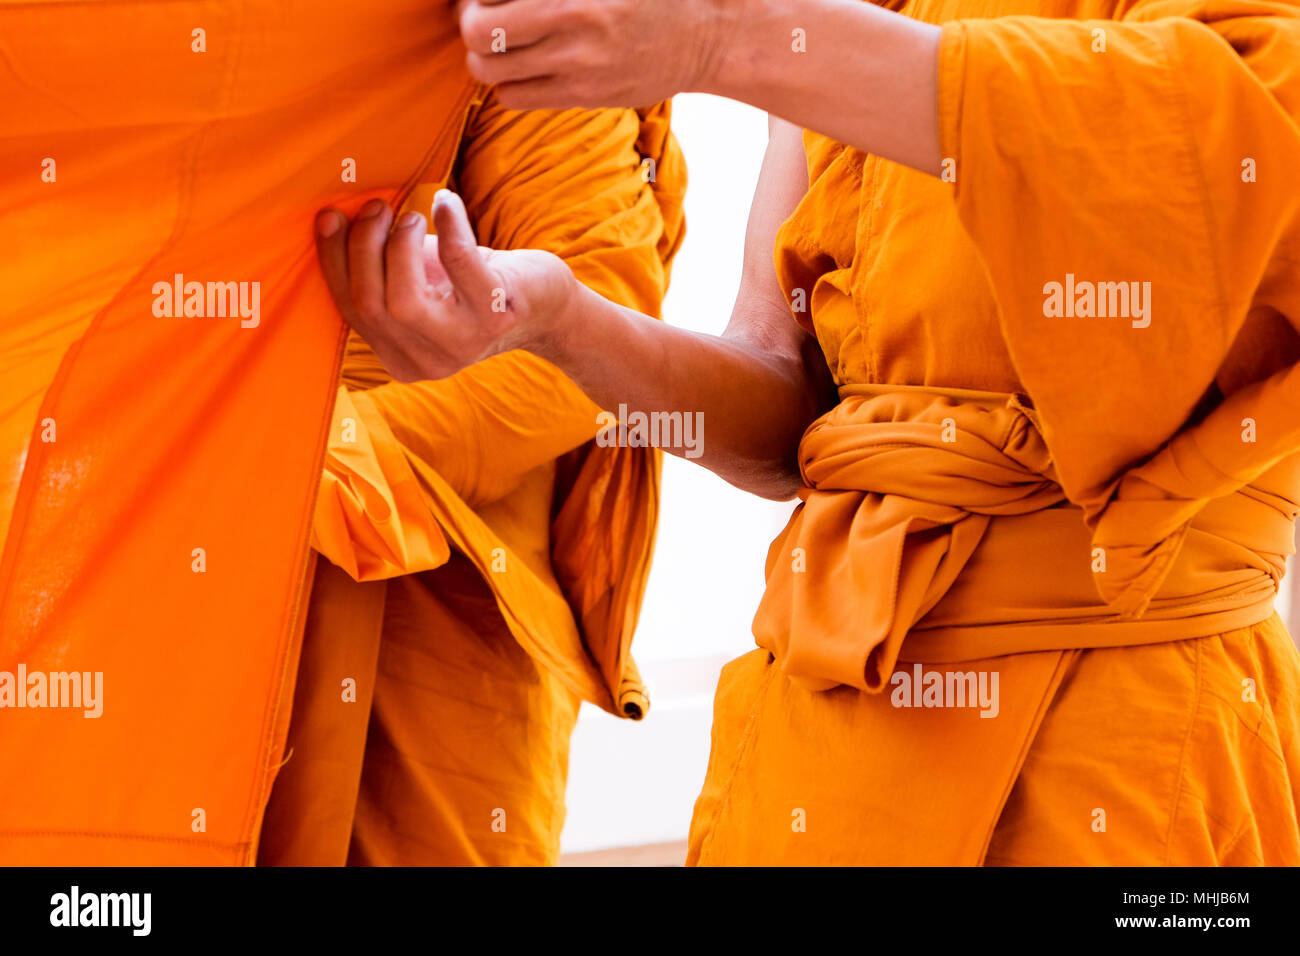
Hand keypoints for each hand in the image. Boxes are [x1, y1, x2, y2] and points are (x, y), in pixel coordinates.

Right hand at [314, 191, 575, 381]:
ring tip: (408, 214)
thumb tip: (333, 218)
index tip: (330, 216)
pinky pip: (460, 266)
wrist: (542, 304)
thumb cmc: (469, 286)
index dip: (334, 261)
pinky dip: (448, 227)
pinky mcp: (496, 315)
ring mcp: (463, 343)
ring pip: (403, 301)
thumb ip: (378, 268)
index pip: (350, 311)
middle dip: (364, 248)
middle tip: (378, 209)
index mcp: (399, 358)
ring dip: (396, 247)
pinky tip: (446, 202)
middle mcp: (428, 362)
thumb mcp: (417, 283)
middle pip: (370, 306)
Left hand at [458, 0, 744, 108]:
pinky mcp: (584, 98)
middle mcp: (572, 38)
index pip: (490, 9)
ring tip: (502, 43)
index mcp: (574, 2)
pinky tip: (527, 64)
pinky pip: (519, 99)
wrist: (707, 34)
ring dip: (486, 59)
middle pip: (478, 41)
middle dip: (471, 26)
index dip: (474, 0)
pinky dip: (510, 83)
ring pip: (491, 77)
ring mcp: (577, 73)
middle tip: (486, 15)